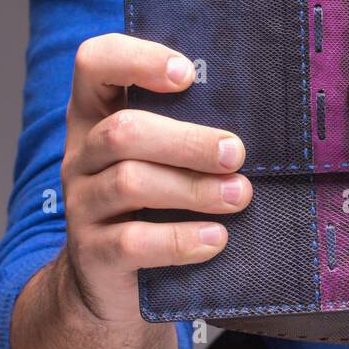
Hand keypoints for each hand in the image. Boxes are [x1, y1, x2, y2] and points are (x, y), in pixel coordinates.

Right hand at [58, 32, 251, 323]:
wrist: (112, 288)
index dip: (136, 60)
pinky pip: (133, 242)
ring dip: (194, 188)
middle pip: (123, 131)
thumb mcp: (164, 159)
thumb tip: (265, 115)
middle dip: (188, 140)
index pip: (95, 63)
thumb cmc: (156, 205)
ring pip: (131, 183)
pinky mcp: (93, 254)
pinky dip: (180, 239)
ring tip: (239, 195)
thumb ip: (192, 128)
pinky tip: (216, 239)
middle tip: (237, 153)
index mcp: (98, 116)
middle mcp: (83, 155)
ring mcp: (83, 205)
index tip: (188, 74)